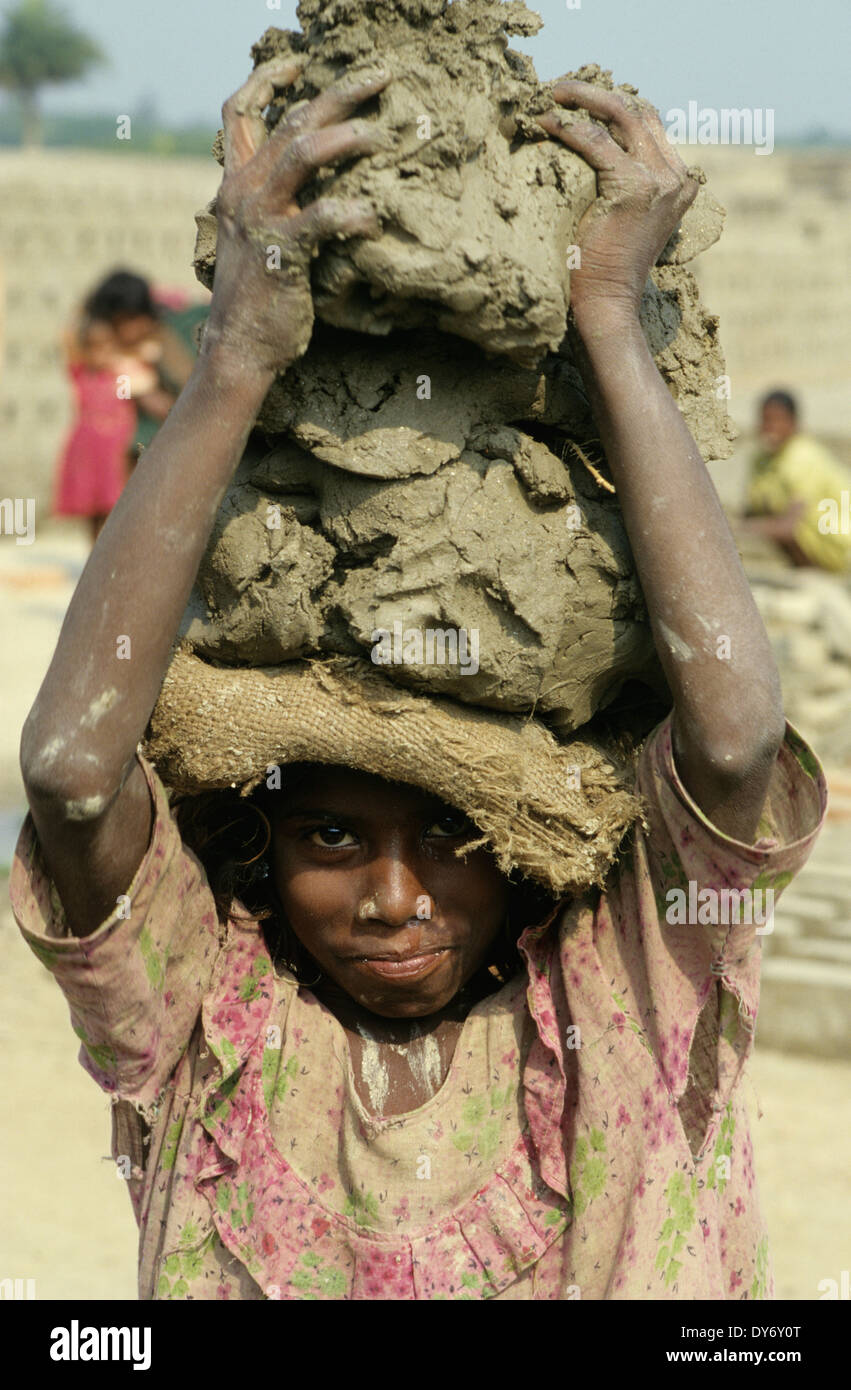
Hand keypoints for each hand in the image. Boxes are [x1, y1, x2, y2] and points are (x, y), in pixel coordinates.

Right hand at [203, 58, 389, 377]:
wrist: (239, 348)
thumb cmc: (259, 297)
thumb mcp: (260, 239)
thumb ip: (278, 205)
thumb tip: (317, 184)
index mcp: (236, 184)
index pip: (238, 112)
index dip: (268, 81)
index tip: (302, 64)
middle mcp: (243, 192)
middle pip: (289, 121)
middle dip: (338, 94)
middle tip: (380, 78)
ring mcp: (260, 219)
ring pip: (301, 152)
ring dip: (346, 137)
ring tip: (380, 136)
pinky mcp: (280, 252)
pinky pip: (322, 217)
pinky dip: (352, 212)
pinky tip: (373, 218)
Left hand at [537, 81, 698, 320]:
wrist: (609, 304)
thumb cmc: (604, 269)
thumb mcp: (624, 219)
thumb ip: (625, 186)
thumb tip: (594, 157)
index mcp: (679, 182)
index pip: (648, 124)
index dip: (614, 104)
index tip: (580, 98)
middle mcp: (675, 177)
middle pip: (638, 111)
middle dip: (597, 93)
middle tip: (561, 88)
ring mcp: (658, 182)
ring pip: (622, 115)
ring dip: (584, 98)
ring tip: (552, 95)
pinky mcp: (633, 189)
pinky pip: (596, 142)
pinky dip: (568, 128)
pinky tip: (545, 125)